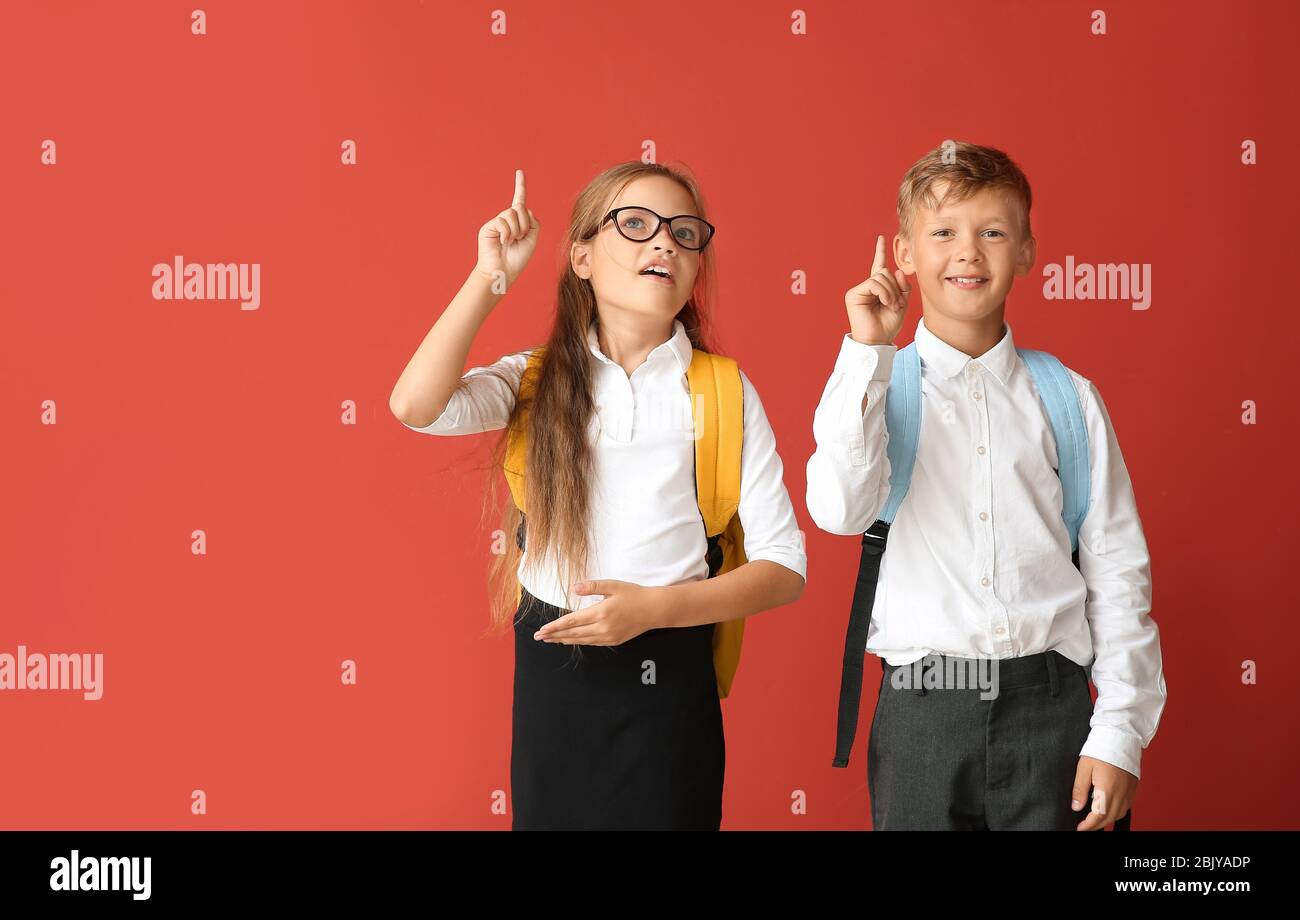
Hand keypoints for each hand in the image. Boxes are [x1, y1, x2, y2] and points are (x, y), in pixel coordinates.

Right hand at [474, 168, 539, 288]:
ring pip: (512, 213)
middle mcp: (507, 219)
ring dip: (517, 230)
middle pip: (521, 209)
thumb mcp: (532, 238)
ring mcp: (497, 222)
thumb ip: (533, 221)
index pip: (520, 200)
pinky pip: (502, 221)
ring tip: (511, 241)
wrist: (503, 271)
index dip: (520, 186)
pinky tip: (504, 241)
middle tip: (519, 239)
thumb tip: (523, 209)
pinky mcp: (488, 226)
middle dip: (525, 225)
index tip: (519, 172)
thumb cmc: (518, 258)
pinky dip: (507, 232)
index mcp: (518, 221)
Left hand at [532, 580, 666, 645]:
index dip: (555, 626)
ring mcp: (608, 636)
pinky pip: (591, 643)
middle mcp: (602, 627)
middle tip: (539, 637)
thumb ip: (592, 587)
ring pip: (581, 640)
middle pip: (572, 634)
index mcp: (600, 612)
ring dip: (564, 640)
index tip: (542, 630)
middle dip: (554, 636)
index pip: (571, 621)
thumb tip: (574, 588)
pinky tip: (571, 640)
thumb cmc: (634, 594)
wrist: (654, 609)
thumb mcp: (613, 585)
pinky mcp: (613, 641)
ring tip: (550, 640)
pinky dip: (579, 641)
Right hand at [845, 234, 910, 344]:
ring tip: (892, 306)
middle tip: (897, 304)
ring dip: (891, 292)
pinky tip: (885, 303)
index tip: (881, 238)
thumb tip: (897, 271)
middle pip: (884, 272)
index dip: (880, 252)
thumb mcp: (902, 303)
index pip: (879, 266)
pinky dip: (884, 293)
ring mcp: (859, 291)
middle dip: (895, 287)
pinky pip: (873, 283)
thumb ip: (902, 287)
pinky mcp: (854, 294)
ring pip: (880, 277)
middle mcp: (867, 287)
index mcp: (877, 289)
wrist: (878, 340)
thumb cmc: (888, 325)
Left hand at [1072, 756, 1137, 829]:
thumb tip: (1076, 806)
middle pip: (1109, 818)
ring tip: (1094, 820)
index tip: (1080, 828)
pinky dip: (1115, 812)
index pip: (1098, 815)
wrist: (1121, 738)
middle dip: (1096, 825)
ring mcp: (1129, 792)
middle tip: (1084, 826)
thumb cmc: (1102, 749)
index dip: (1088, 825)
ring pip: (1118, 814)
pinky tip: (1107, 809)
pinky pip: (1125, 807)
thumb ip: (1079, 789)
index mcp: (1108, 789)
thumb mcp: (1084, 767)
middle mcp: (1121, 793)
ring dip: (1106, 820)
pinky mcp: (1133, 789)